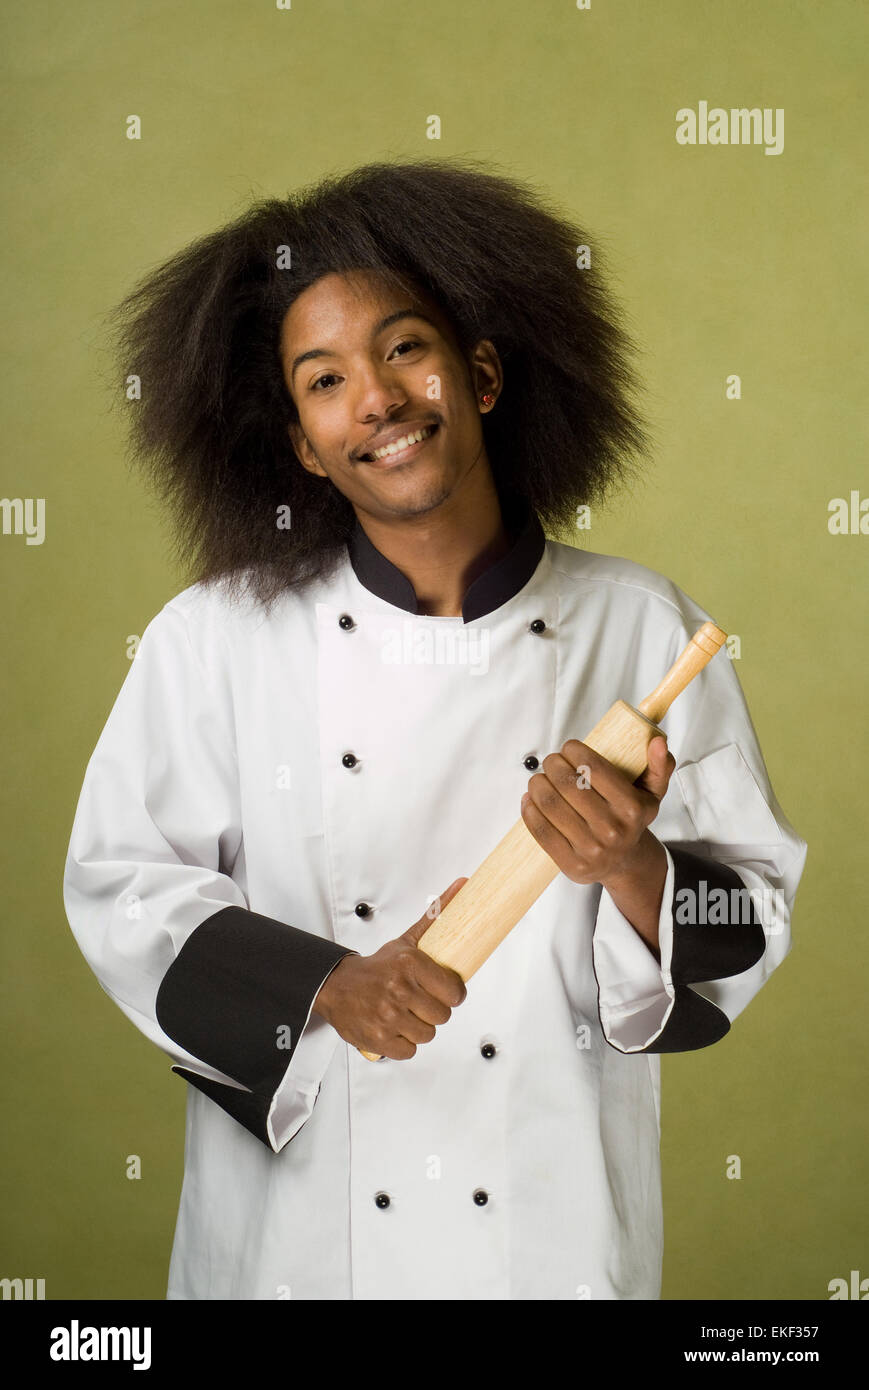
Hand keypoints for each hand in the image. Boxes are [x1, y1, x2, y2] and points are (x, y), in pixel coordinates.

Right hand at [312, 878, 468, 1059]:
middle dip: (433, 1011)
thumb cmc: (376, 966)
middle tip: (420, 1002)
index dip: (452, 995)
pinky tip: (395, 1028)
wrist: (337, 986)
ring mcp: (388, 1016)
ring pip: (427, 1034)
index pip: (455, 993)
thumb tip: (463, 885)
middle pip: (442, 1016)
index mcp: (410, 964)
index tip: (444, 992)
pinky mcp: (378, 1039)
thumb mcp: (406, 942)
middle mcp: (399, 990)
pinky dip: (403, 1043)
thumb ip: (436, 917)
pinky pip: (409, 1051)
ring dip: (419, 1028)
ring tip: (405, 1014)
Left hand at [520, 736, 675, 888]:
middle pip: (567, 784)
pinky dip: (529, 809)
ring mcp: (591, 850)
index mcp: (632, 809)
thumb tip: (658, 742)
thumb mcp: (651, 793)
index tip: (569, 748)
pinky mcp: (571, 864)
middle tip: (551, 762)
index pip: (593, 768)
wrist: (624, 861)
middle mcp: (613, 830)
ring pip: (550, 804)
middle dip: (552, 765)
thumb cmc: (631, 819)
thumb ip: (659, 765)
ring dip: (537, 784)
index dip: (574, 751)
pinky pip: (541, 830)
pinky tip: (531, 798)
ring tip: (539, 779)